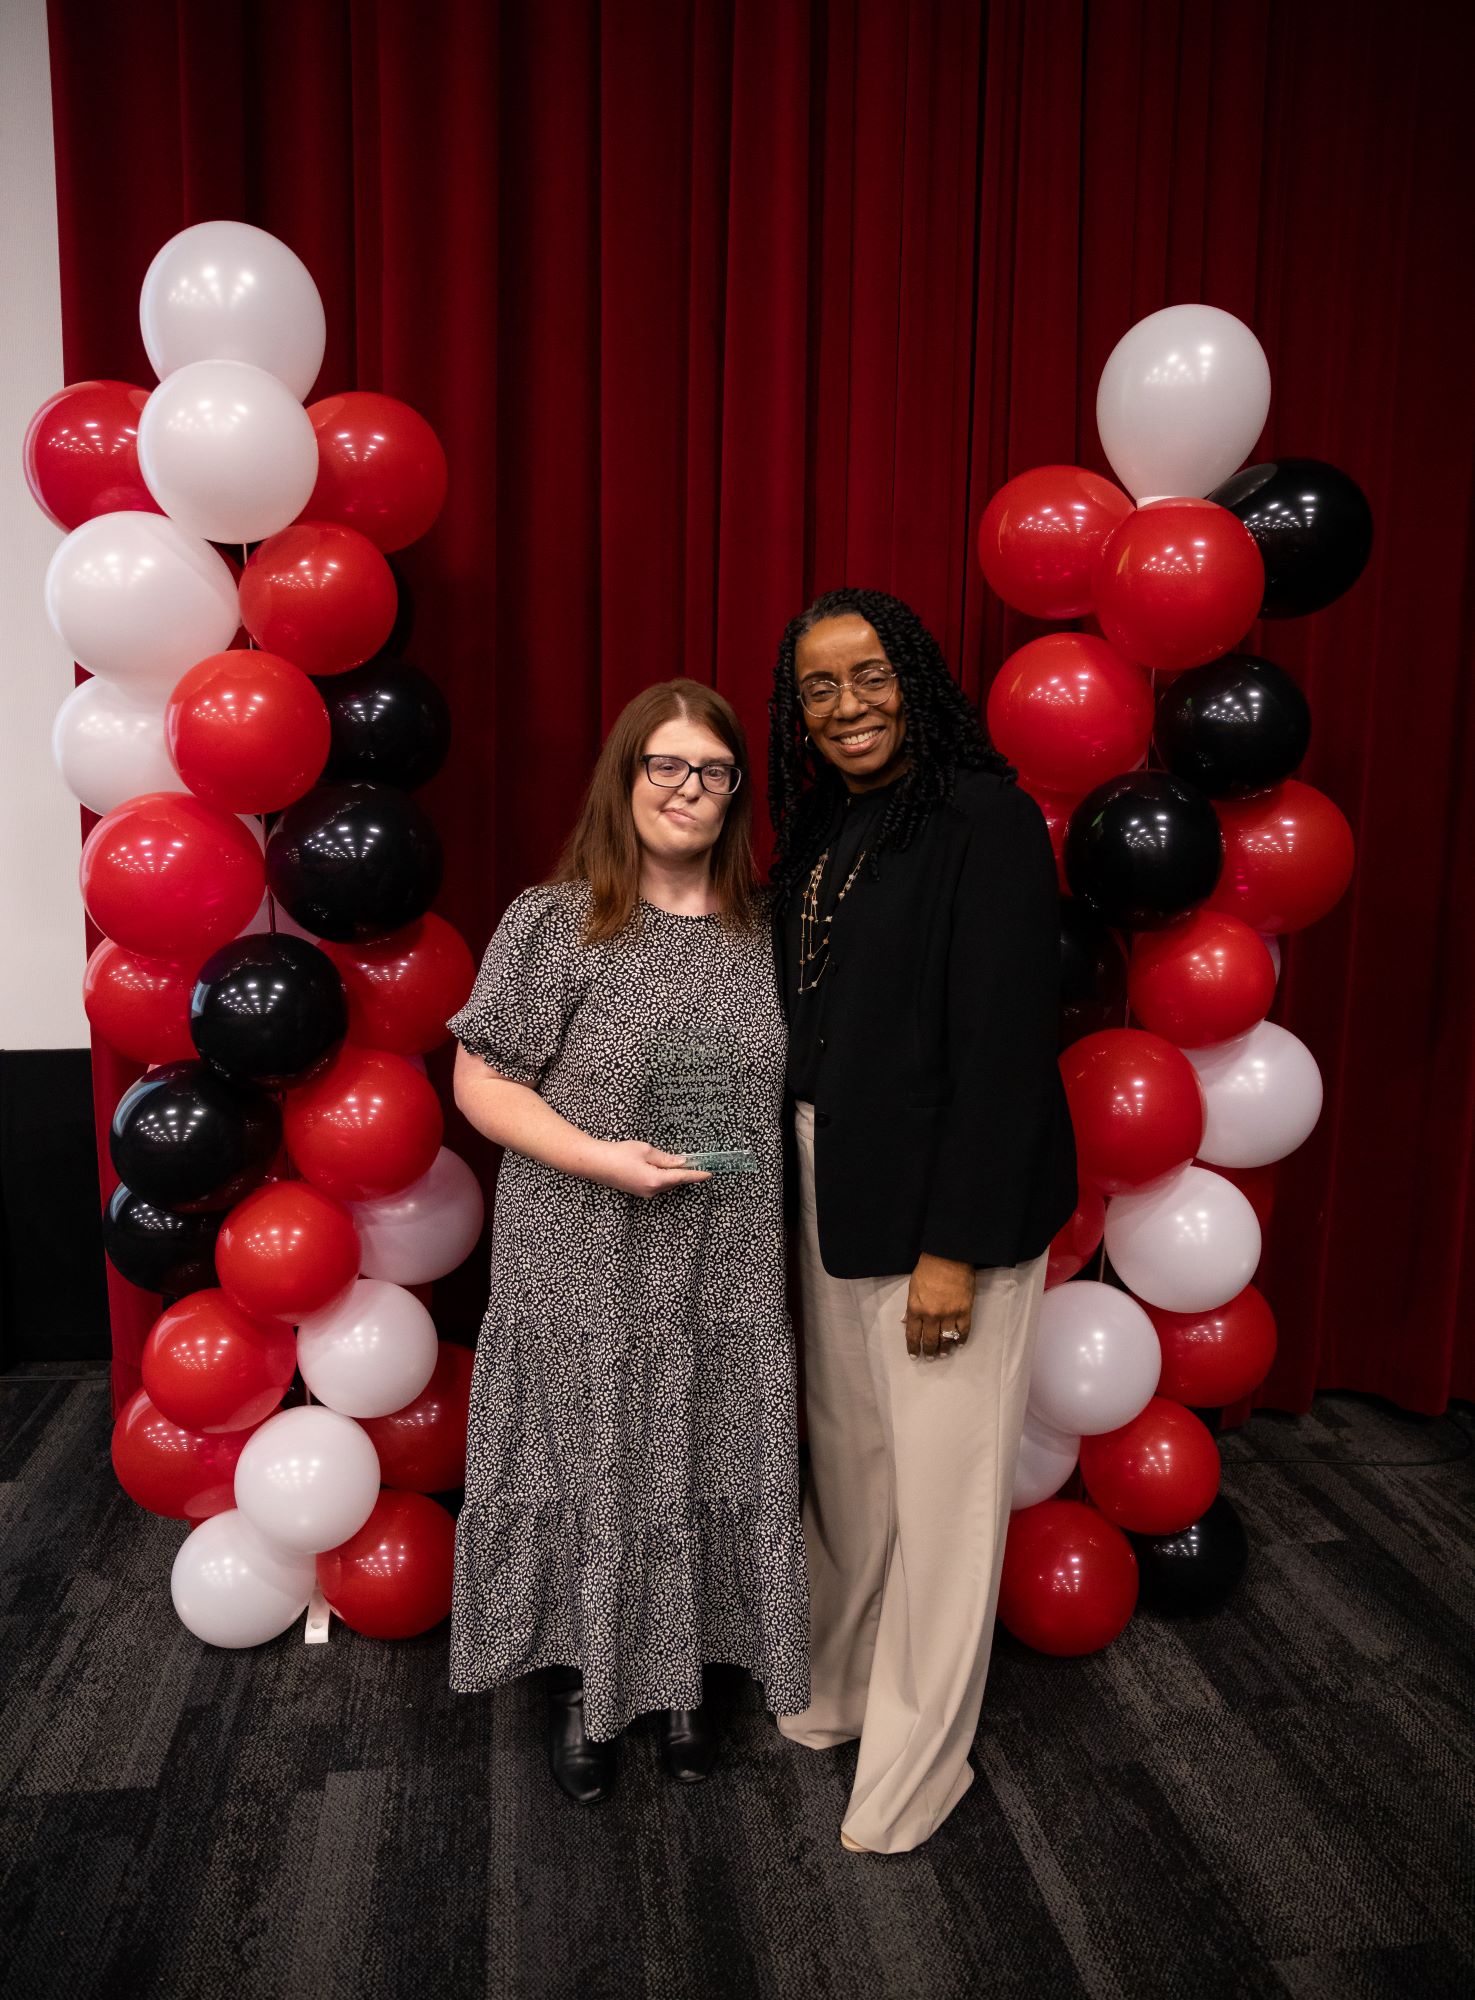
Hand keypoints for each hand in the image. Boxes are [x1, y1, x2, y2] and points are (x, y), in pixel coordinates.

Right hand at [594, 1139, 712, 1198]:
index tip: (710, 1174)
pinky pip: (657, 1184)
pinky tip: (661, 1167)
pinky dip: (663, 1177)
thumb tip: (682, 1163)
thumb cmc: (620, 1154)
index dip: (697, 1175)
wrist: (596, 1163)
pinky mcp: (638, 1191)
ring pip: (666, 1184)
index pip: (682, 1178)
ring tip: (677, 1162)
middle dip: (684, 1172)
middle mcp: (651, 1191)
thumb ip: (666, 1158)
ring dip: (673, 1174)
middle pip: (675, 1181)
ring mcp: (644, 1193)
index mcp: (655, 1180)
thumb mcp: (646, 1151)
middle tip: (695, 1161)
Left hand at [904, 1253, 974, 1358]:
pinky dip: (961, 1339)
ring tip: (944, 1354)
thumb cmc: (927, 1269)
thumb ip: (910, 1307)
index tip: (914, 1356)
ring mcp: (949, 1314)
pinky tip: (959, 1344)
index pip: (912, 1334)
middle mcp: (932, 1315)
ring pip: (947, 1338)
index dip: (913, 1347)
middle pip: (930, 1340)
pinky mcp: (964, 1310)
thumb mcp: (912, 1287)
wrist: (948, 1257)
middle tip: (930, 1358)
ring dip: (945, 1349)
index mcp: (916, 1309)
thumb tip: (906, 1321)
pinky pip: (963, 1330)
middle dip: (929, 1351)